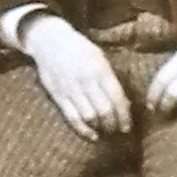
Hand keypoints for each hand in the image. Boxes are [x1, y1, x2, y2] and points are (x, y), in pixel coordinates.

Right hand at [22, 14, 130, 139]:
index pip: (116, 98)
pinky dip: (83, 130)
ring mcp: (70, 89)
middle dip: (113, 124)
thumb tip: (124, 103)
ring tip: (106, 131)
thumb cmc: (79, 49)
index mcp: (99, 69)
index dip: (124, 116)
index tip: (127, 126)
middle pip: (104, 110)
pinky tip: (92, 135)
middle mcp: (86, 80)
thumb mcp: (99, 57)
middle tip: (117, 130)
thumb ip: (111, 79)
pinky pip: (72, 118)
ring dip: (100, 127)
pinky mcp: (58, 96)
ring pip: (89, 116)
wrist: (49, 41)